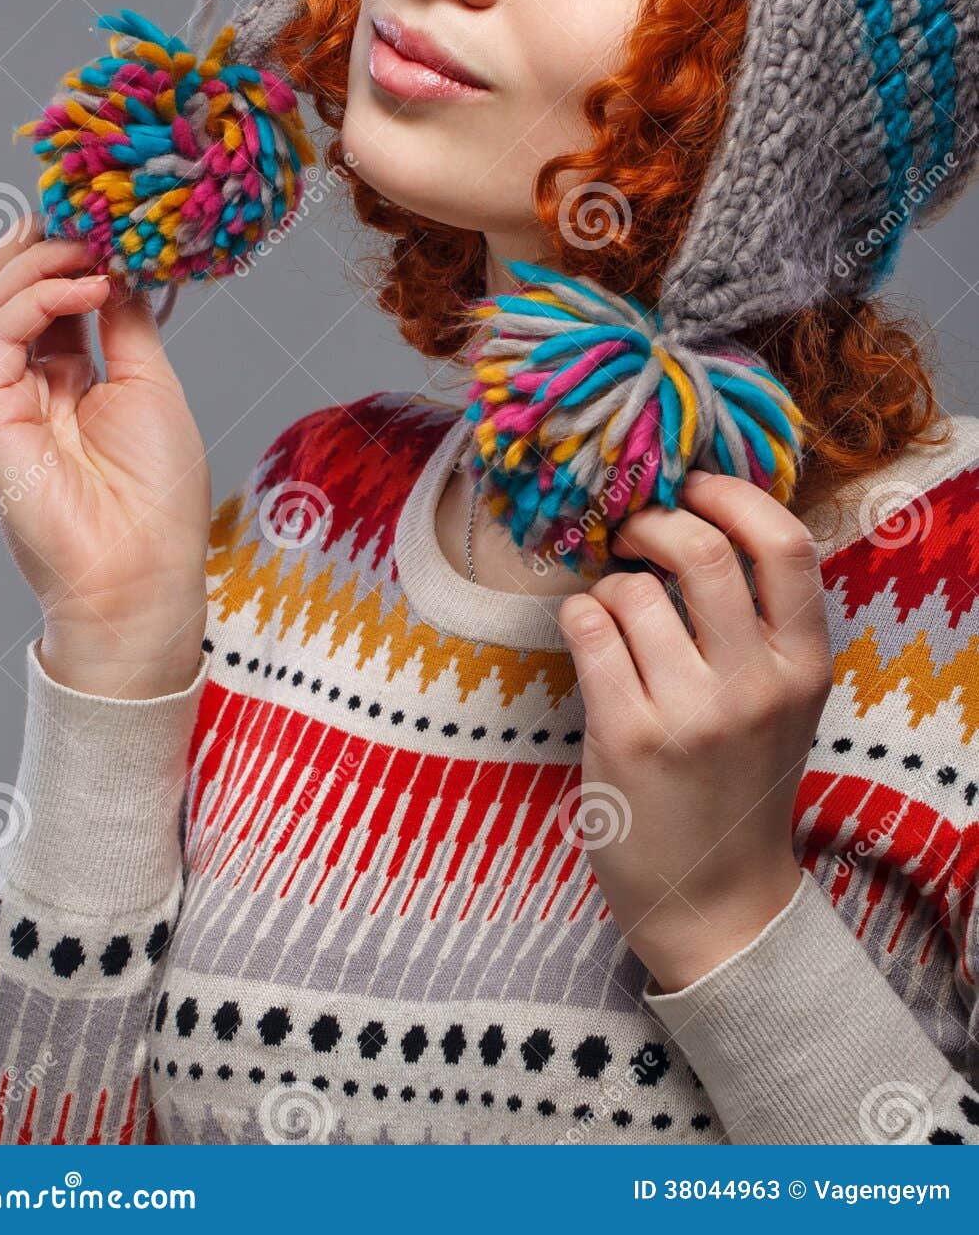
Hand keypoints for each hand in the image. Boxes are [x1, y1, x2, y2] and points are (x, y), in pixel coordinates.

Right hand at [0, 211, 211, 697]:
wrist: (142, 576)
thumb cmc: (157, 498)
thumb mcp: (151, 387)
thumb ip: (126, 326)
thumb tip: (121, 265)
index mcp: (65, 381)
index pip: (48, 296)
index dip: (68, 249)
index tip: (106, 214)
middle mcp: (26, 387)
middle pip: (10, 290)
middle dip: (46, 240)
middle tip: (92, 210)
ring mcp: (2, 402)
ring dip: (44, 258)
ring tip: (95, 243)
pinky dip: (39, 296)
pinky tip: (88, 282)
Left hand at [557, 468, 832, 994]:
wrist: (714, 900)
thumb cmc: (737, 785)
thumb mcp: (781, 703)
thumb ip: (760, 624)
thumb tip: (699, 517)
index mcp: (805, 668)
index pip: (788, 546)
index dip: (734, 495)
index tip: (695, 484)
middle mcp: (757, 686)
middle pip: (702, 550)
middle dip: (654, 520)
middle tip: (632, 530)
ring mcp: (692, 713)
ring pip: (631, 590)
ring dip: (608, 585)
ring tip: (612, 613)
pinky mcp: (628, 735)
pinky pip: (588, 629)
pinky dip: (579, 616)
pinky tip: (588, 636)